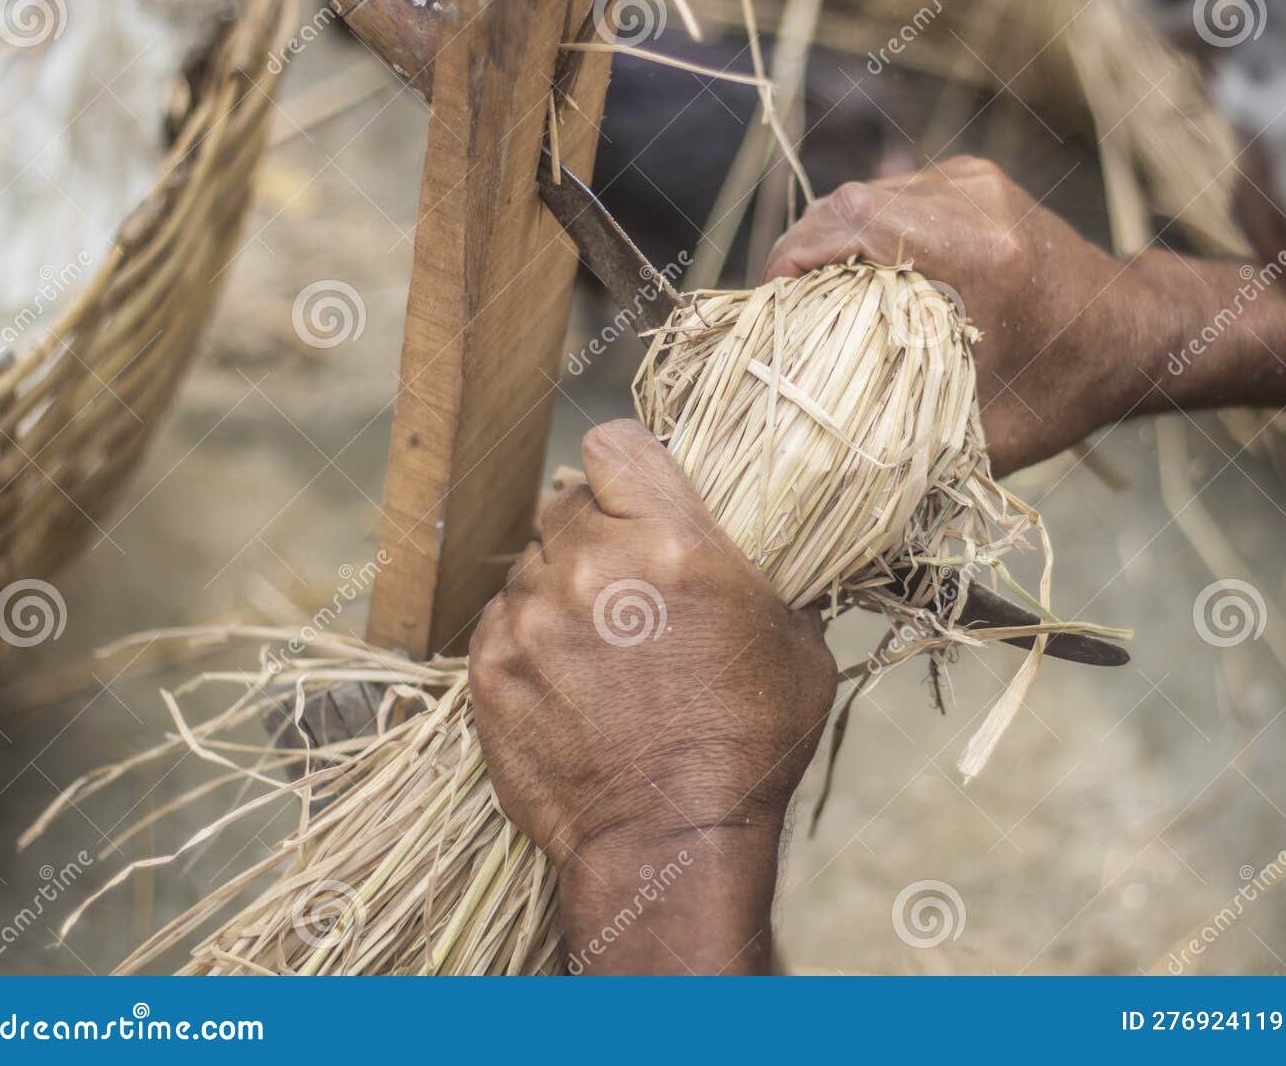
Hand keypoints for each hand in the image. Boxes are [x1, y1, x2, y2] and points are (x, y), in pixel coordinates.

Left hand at [468, 420, 836, 971]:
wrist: (669, 841)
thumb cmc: (749, 744)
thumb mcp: (796, 645)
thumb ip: (771, 578)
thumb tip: (773, 556)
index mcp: (671, 542)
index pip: (614, 443)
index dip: (626, 462)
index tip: (635, 488)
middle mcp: (591, 566)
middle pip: (567, 502)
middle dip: (594, 530)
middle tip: (623, 579)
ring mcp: (530, 617)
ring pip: (530, 562)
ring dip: (558, 585)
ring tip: (597, 640)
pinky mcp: (488, 668)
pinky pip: (498, 619)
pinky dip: (526, 635)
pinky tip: (566, 676)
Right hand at [766, 156, 1285, 473]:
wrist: (1135, 330)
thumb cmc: (1068, 387)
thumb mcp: (993, 433)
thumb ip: (916, 443)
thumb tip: (832, 468)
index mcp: (981, 253)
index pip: (860, 222)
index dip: (798, 254)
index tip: (769, 299)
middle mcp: (975, 201)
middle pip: (853, 200)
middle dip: (802, 248)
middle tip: (776, 306)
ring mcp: (975, 182)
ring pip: (868, 192)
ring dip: (828, 238)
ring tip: (805, 295)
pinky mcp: (974, 181)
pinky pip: (893, 194)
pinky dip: (861, 231)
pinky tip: (848, 277)